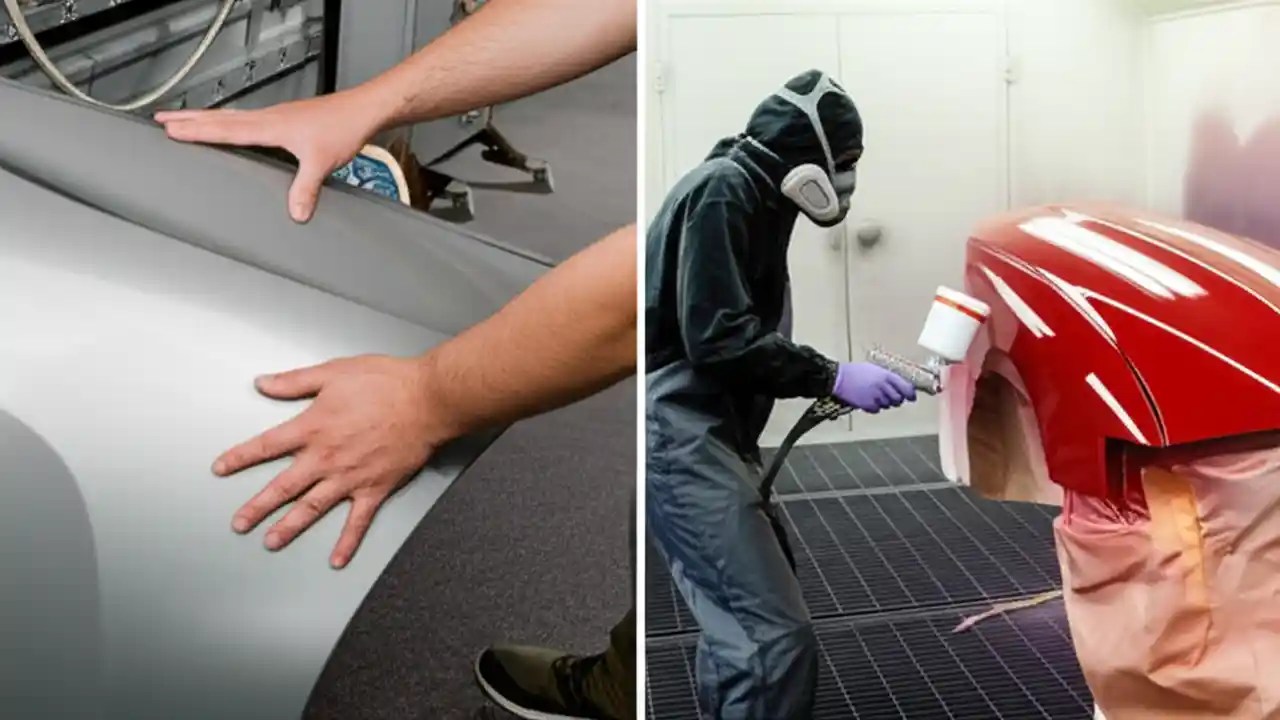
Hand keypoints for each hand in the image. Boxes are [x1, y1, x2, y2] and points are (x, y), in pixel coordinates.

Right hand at [154, 89, 385, 222]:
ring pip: (232, 116)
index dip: (197, 131)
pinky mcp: (286, 119)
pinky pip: (247, 118)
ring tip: (186, 119)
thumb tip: (294, 213)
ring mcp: (276, 116)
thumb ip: (305, 189)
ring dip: (207, 118)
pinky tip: (232, 126)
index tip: (170, 130)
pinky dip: (230, 120)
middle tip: (162, 119)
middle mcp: (269, 117)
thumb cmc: (342, 128)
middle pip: (221, 118)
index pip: (225, 129)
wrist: (361, 111)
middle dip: (190, 119)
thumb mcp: (321, 162)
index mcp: (270, 126)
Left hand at [214, 354, 450, 568]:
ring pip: (312, 508)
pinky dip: (347, 542)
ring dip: (289, 527)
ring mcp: (350, 477)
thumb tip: (263, 383)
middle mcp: (326, 457)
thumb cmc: (386, 383)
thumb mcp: (334, 372)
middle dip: (257, 507)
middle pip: (283, 487)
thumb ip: (295, 381)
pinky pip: (358, 521)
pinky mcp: (375, 489)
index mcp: (313, 427)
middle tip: (239, 524)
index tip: (221, 468)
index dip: (240, 457)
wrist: (427, 400)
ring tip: (270, 542)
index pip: (267, 446)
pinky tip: (336, 559)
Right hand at [831, 362, 916, 412]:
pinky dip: (874, 407)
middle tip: (890, 396)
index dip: (910, 394)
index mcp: (886, 375)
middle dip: (896, 399)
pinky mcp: (868, 405)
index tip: (912, 397)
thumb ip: (887, 376)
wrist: (838, 378)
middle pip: (898, 399)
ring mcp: (876, 397)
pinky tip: (868, 400)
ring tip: (874, 395)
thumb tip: (899, 384)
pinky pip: (877, 409)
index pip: (906, 387)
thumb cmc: (855, 371)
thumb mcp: (874, 369)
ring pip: (888, 405)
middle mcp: (884, 386)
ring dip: (884, 402)